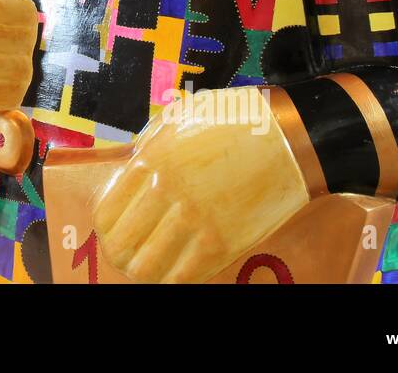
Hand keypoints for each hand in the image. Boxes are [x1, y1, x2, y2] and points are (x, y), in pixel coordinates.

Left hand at [90, 87, 309, 281]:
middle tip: (127, 253)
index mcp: (151, 161)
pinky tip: (175, 271)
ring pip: (147, 269)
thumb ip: (150, 144)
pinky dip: (172, 279)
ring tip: (149, 265)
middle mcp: (166, 194)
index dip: (105, 229)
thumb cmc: (236, 120)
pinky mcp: (224, 244)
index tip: (112, 231)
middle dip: (119, 253)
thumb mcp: (180, 117)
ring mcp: (195, 222)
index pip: (106, 213)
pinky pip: (183, 277)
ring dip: (143, 271)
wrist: (291, 138)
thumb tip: (131, 166)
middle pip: (121, 246)